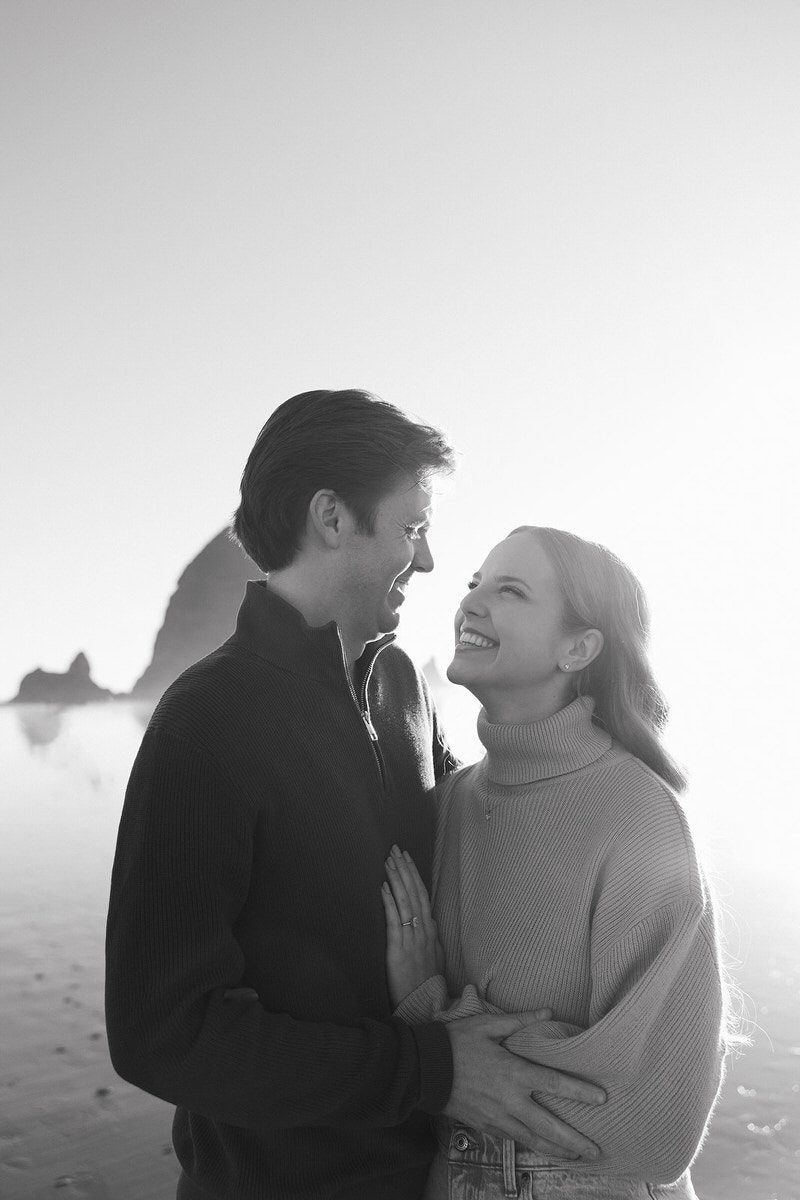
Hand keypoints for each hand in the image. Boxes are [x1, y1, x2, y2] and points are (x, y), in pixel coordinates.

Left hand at [381, 845, 443, 1007]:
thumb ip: (431, 937)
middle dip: (404, 869)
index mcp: (431, 930)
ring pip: (405, 902)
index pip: (422, 894)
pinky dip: (389, 902)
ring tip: (388, 861)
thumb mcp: (436, 956)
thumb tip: (428, 920)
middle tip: (394, 849)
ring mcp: (412, 939)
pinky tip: (383, 888)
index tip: (406, 857)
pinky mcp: (398, 950)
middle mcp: (423, 931)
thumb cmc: (428, 983)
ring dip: (396, 879)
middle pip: (414, 893)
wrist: (426, 1006)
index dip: (414, 875)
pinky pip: (394, 921)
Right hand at [445, 1012, 605, 1160]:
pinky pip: (513, 1140)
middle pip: (549, 1126)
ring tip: (576, 1157)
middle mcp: (509, 1100)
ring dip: (556, 1150)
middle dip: (574, 1140)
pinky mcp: (485, 1126)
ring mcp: (497, 1117)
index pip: (554, 1083)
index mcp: (513, 1072)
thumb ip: (519, 1020)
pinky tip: (542, 1149)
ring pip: (533, 1140)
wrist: (424, 1068)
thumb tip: (547, 1011)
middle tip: (596, 1151)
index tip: (601, 1099)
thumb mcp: (487, 1024)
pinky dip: (531, 1146)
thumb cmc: (455, 1042)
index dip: (579, 1092)